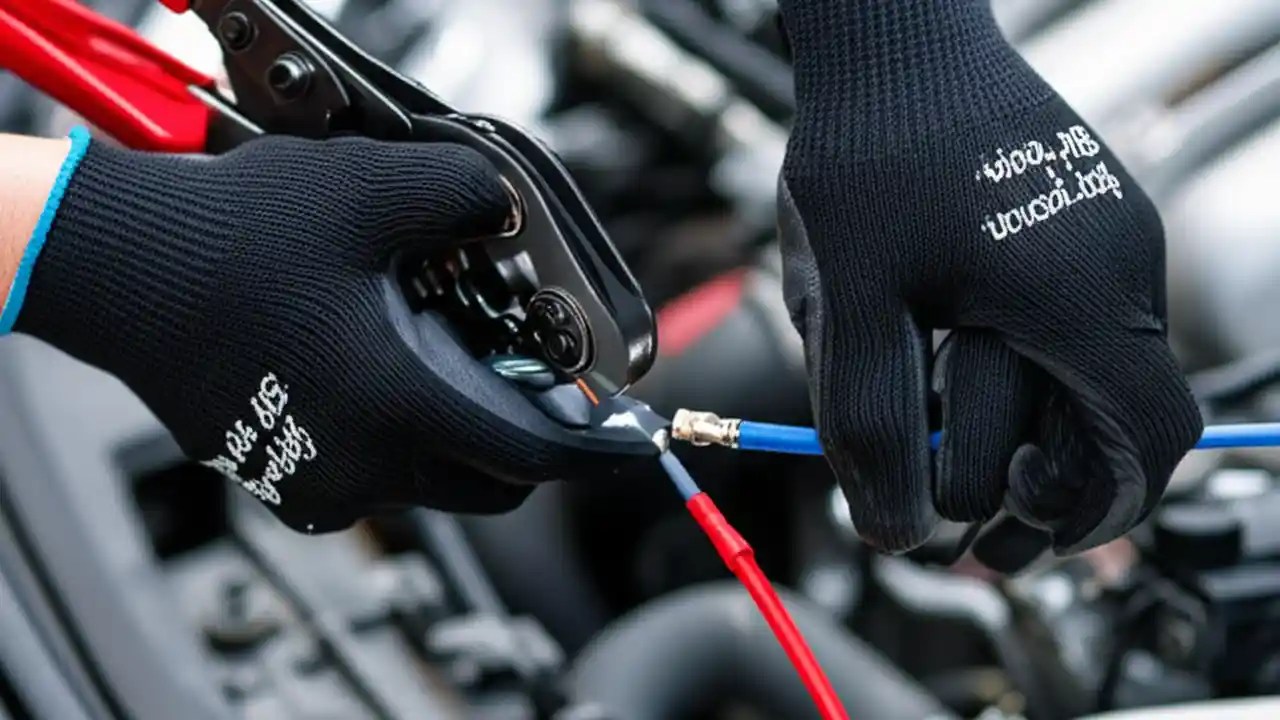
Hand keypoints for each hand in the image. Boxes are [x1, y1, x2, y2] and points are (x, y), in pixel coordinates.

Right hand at [14, 135, 656, 530]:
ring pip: (430, 476)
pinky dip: (395, 432)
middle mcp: (364, 466)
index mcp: (400, 409)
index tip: (633, 440)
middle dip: (527, 437)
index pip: (537, 456)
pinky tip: (373, 365)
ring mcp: (319, 483)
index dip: (599, 449)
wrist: (120, 271)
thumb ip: (463, 194)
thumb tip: (506, 207)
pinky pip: (370, 472)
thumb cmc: (230, 241)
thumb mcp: (368, 191)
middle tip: (527, 378)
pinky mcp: (283, 479)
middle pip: (492, 478)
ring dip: (454, 427)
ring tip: (434, 351)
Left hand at [776, 0, 1200, 556]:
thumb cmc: (869, 152)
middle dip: (1036, 490)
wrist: (890, 40)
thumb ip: (872, 424)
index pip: (1141, 444)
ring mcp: (1106, 243)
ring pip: (1087, 380)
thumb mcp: (851, 303)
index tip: (1018, 537)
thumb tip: (893, 530)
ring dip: (1022, 433)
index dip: (1087, 511)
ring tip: (943, 458)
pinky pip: (1069, 327)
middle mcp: (1116, 271)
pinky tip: (952, 379)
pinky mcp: (1079, 225)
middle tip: (961, 524)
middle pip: (1114, 429)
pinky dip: (1020, 375)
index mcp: (1077, 295)